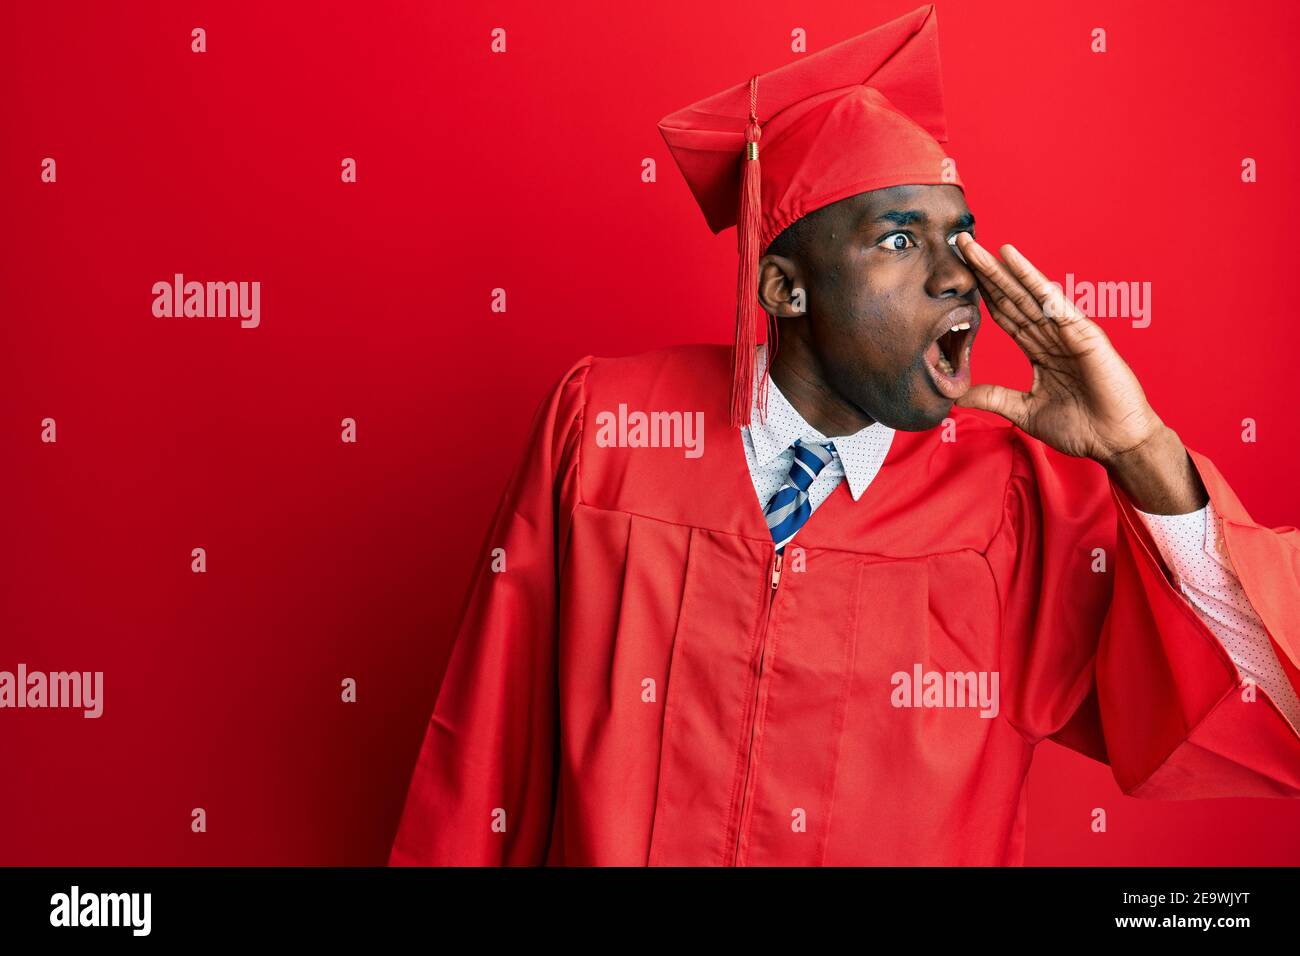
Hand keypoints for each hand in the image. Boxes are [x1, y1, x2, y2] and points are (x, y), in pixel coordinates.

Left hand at [954, 233, 1206, 512]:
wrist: (1115, 443)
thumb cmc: (1080, 427)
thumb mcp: (1024, 412)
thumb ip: (994, 398)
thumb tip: (957, 394)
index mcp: (1039, 349)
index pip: (1004, 314)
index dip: (981, 293)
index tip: (958, 274)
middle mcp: (1051, 335)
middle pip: (1011, 297)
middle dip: (985, 271)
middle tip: (961, 244)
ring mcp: (1068, 332)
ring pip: (1029, 295)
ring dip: (1004, 270)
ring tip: (980, 247)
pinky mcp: (1084, 336)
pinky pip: (1056, 306)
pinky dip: (1036, 283)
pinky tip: (1017, 263)